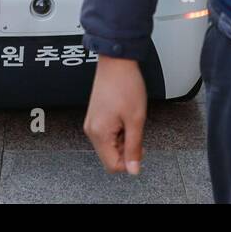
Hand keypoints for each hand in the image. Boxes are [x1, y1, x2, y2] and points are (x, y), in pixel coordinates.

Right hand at [83, 56, 146, 174]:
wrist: (116, 61)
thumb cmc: (125, 85)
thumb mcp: (136, 119)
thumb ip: (134, 147)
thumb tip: (133, 169)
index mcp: (99, 134)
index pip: (112, 165)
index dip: (129, 161)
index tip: (139, 146)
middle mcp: (91, 130)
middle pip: (110, 156)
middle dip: (126, 148)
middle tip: (135, 128)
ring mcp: (92, 122)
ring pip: (109, 144)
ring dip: (123, 138)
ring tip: (129, 118)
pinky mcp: (95, 116)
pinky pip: (107, 133)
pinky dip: (118, 129)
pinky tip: (124, 115)